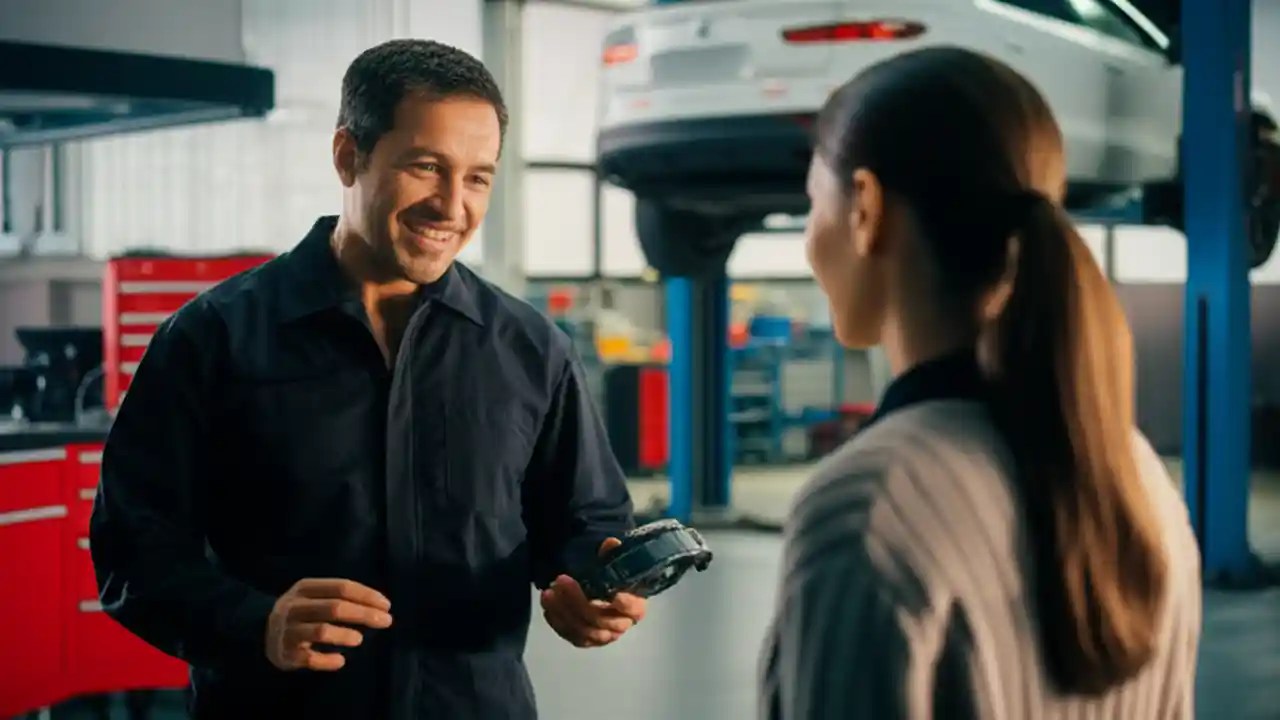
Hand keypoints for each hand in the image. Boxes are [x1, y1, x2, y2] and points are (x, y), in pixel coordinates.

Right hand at [265, 578, 392, 670]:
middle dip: (364, 614)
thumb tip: (379, 605)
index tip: (386, 605)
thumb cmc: (301, 612)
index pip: (341, 587)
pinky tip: (340, 661)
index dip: (366, 595)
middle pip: (334, 608)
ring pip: (321, 631)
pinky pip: (310, 659)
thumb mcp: (313, 595)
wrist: (260, 632)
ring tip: (359, 639)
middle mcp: (295, 607)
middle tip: (386, 621)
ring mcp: (289, 631)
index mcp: (304, 588)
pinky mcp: (287, 654)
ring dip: (344, 635)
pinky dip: (327, 661)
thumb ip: (339, 596)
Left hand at [540, 538, 647, 648]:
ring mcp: (604, 636)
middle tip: (561, 581)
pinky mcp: (588, 641)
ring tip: (548, 593)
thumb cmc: (614, 577)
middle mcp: (622, 625)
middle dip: (577, 601)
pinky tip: (548, 607)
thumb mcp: (615, 562)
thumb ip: (613, 555)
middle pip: (600, 620)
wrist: (608, 592)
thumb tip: (611, 543)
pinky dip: (558, 623)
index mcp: (636, 606)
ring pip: (584, 631)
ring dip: (564, 612)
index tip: (610, 593)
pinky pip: (572, 637)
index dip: (622, 602)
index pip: (632, 608)